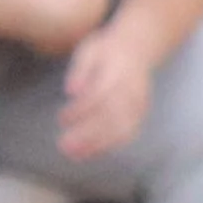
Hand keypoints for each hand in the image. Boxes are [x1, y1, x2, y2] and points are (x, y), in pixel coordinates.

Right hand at [14, 0, 118, 57]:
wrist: (41, 13)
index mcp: (100, 4)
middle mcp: (90, 26)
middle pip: (78, 12)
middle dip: (68, 4)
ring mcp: (71, 39)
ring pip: (63, 26)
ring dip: (54, 19)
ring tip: (42, 7)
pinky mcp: (54, 50)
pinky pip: (48, 40)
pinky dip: (42, 32)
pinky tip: (34, 21)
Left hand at [56, 7, 157, 159]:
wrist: (139, 47)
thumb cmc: (107, 50)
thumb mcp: (90, 50)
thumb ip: (80, 70)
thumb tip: (70, 92)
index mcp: (118, 72)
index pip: (99, 96)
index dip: (80, 110)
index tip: (61, 119)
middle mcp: (132, 90)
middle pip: (111, 117)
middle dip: (88, 134)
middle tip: (64, 146)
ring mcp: (139, 103)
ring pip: (121, 129)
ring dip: (98, 145)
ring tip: (75, 155)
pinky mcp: (141, 112)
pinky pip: (128, 133)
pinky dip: (110, 145)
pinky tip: (91, 152)